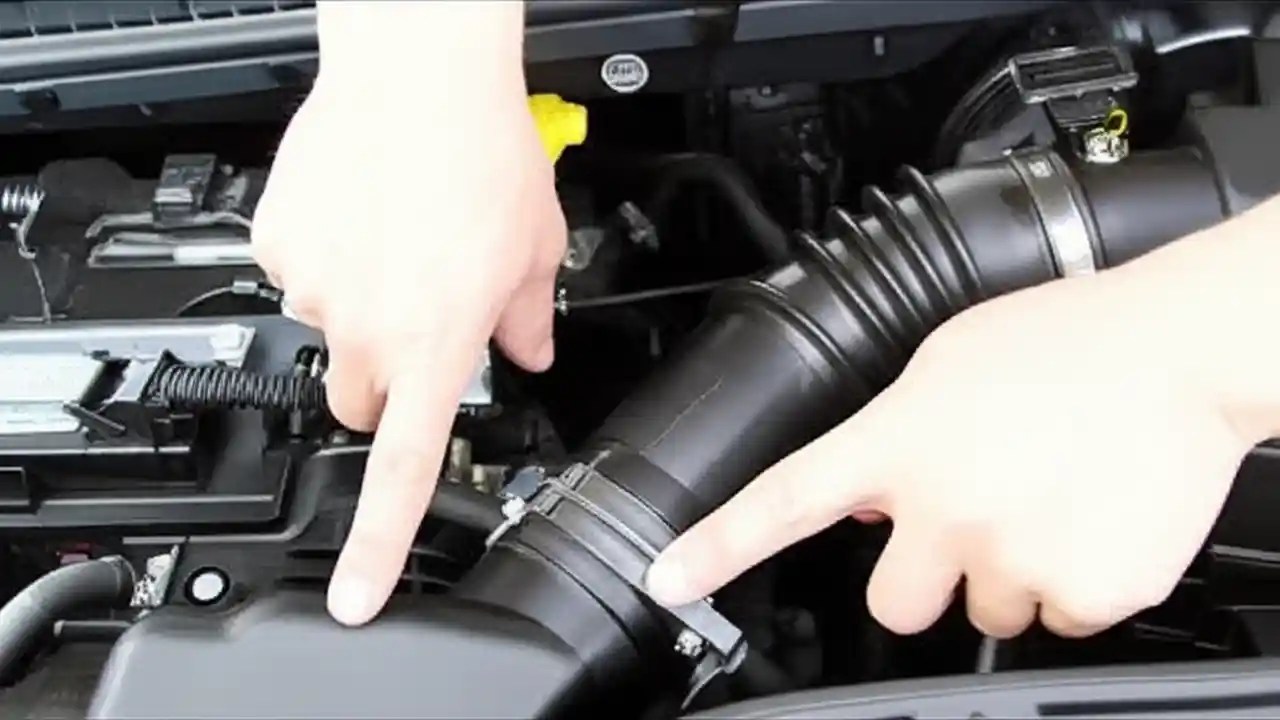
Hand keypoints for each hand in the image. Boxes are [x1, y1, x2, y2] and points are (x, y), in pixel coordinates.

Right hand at [252, 3, 564, 625]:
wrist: (417, 72)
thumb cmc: (484, 152)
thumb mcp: (535, 248)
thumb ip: (529, 317)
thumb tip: (531, 348)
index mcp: (434, 344)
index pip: (401, 469)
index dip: (379, 542)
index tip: (359, 592)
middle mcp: (366, 328)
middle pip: (362, 402)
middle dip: (389, 383)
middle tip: (424, 326)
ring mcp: (313, 287)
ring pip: (333, 333)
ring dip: (363, 313)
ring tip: (402, 248)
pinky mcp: (278, 243)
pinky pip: (300, 276)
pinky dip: (331, 261)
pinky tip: (367, 219)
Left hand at [646, 246, 1263, 637]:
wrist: (1182, 353)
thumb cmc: (1067, 341)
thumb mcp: (946, 365)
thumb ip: (893, 434)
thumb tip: (868, 499)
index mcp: (899, 442)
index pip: (784, 504)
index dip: (716, 549)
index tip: (669, 578)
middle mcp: (946, 508)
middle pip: (894, 604)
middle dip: (922, 575)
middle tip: (969, 521)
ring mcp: (1015, 557)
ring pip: (983, 611)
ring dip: (1002, 572)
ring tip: (1048, 498)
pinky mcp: (1086, 593)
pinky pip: (1058, 616)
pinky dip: (1070, 583)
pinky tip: (1088, 518)